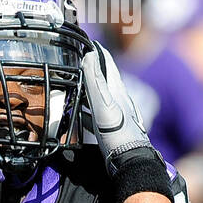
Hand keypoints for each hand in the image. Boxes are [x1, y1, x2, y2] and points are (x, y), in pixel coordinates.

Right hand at [81, 43, 157, 174]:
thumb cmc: (118, 135)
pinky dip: (84, 110)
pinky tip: (78, 115)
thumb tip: (89, 55)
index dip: (96, 51)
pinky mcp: (110, 128)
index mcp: (116, 90)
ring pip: (98, 96)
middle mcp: (117, 99)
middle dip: (90, 68)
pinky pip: (94, 114)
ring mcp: (114, 114)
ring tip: (73, 85)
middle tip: (75, 61)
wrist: (130, 161)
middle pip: (101, 78)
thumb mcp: (104, 107)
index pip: (106, 63)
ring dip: (86, 89)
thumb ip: (96, 83)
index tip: (85, 41)